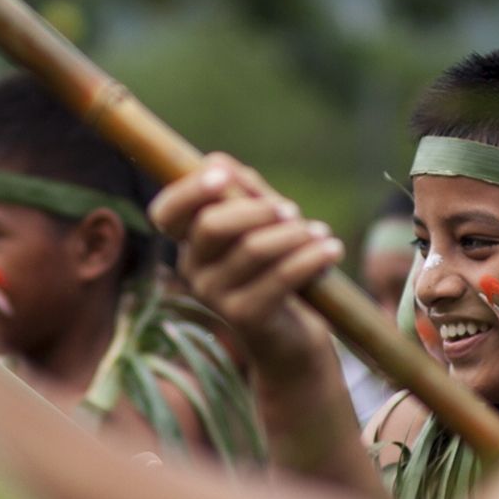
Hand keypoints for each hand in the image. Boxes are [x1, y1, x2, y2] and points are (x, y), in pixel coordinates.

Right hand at [149, 155, 341, 371]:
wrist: (292, 336)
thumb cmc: (275, 268)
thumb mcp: (260, 223)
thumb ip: (242, 191)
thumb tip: (219, 162)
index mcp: (190, 242)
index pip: (166, 213)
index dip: (189, 190)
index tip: (224, 175)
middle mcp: (192, 270)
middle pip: (212, 225)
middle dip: (258, 209)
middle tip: (292, 211)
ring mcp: (215, 296)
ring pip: (254, 248)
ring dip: (295, 234)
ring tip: (320, 233)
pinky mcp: (245, 317)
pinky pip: (281, 276)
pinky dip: (311, 257)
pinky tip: (332, 249)